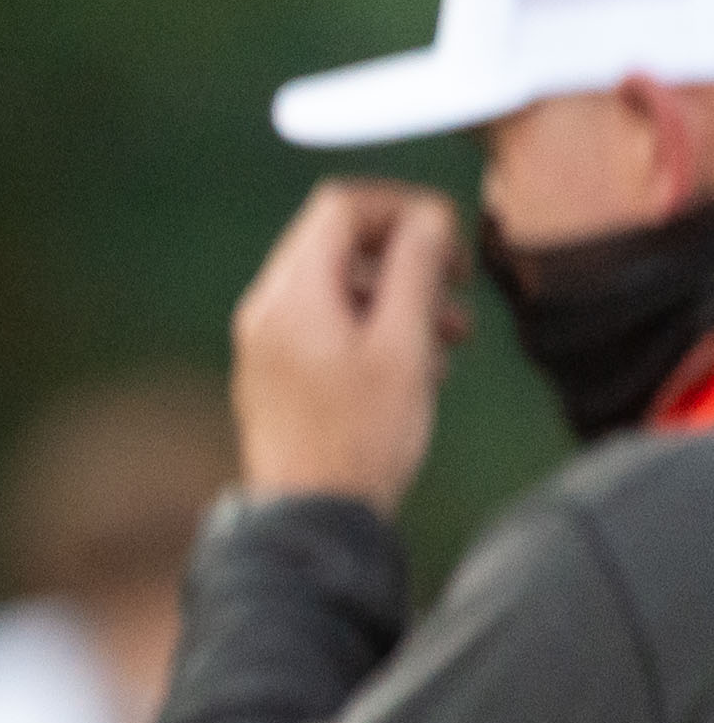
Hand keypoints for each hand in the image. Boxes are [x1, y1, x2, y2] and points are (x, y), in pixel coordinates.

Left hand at [232, 178, 467, 515]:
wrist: (311, 517)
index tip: (447, 237)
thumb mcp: (404, 344)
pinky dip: (375, 328)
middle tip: (457, 286)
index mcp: (291, 293)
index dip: (402, 207)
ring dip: (401, 298)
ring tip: (452, 337)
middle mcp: (266, 309)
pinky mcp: (276, 371)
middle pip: (340, 243)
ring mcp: (266, 342)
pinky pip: (326, 324)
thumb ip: (416, 269)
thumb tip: (427, 217)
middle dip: (407, 257)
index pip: (340, 205)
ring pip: (340, 287)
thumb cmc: (359, 437)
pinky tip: (420, 368)